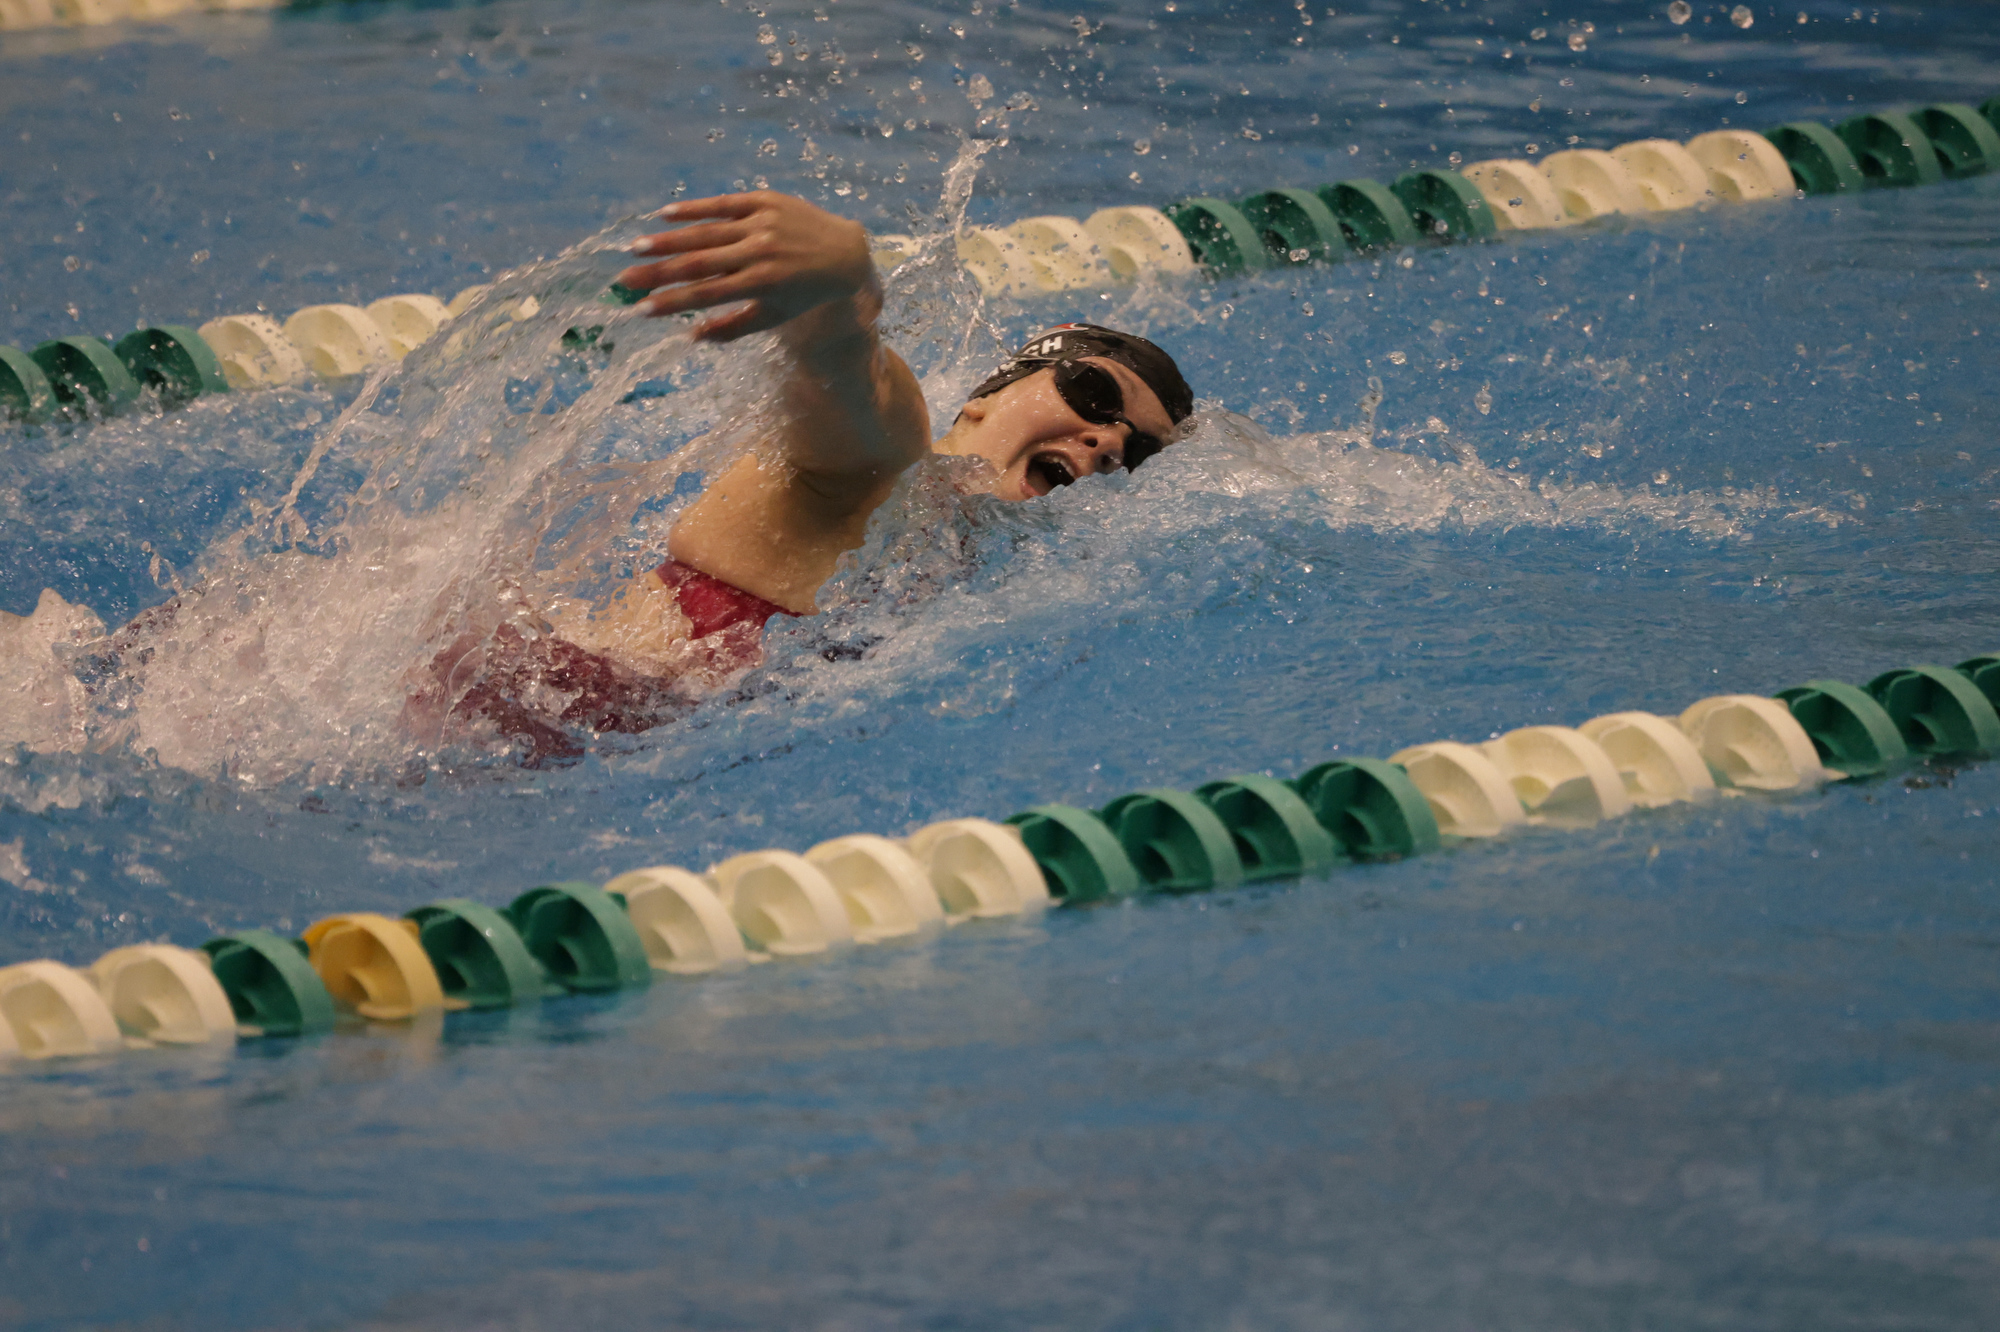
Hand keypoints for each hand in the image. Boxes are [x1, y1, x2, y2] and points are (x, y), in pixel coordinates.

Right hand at [616, 191, 877, 342]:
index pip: (707, 295)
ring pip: (706, 232)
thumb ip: (734, 327)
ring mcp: (762, 223)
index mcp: (763, 284)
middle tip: (624, 280)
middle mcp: (760, 252)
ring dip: (667, 240)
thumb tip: (692, 336)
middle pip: (699, 263)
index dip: (673, 303)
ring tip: (635, 248)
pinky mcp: (764, 200)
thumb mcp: (775, 316)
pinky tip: (663, 214)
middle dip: (658, 273)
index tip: (641, 309)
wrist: (844, 252)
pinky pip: (722, 204)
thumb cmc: (804, 293)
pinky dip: (693, 209)